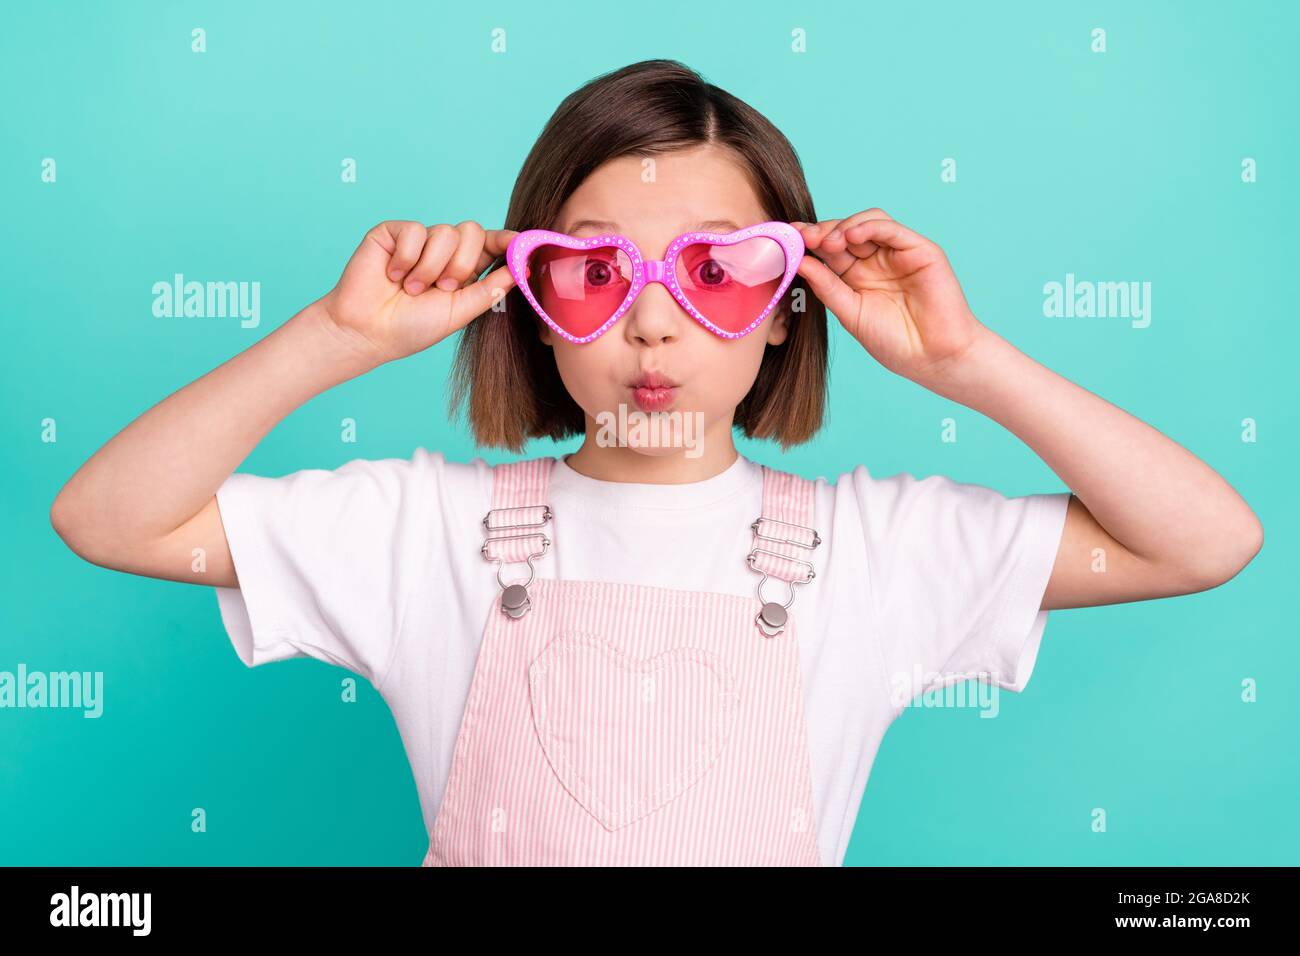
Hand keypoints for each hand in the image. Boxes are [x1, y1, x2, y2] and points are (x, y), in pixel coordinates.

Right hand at [317, 220, 517, 365]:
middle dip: (463, 263)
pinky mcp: (394, 232)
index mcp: (465, 269)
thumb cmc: (411, 327)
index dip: (508, 241)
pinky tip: (393, 276)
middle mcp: (444, 251)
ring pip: (445, 232)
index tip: (522, 245)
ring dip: (431, 268)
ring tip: (412, 289)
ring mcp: (419, 240)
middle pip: (472, 231)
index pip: (492, 244)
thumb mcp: (460, 311)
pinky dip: (407, 259)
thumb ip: (490, 288)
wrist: (367, 331)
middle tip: (443, 288)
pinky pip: (415, 231)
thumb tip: (522, 268)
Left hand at [793, 210, 985, 384]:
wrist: (932, 358)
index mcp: (856, 276)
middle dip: (822, 231)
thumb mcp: (850, 312)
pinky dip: (870, 227)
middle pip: (845, 231)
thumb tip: (800, 262)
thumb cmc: (894, 342)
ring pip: (868, 223)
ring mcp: (898, 253)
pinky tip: (851, 236)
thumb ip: (827, 286)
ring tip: (827, 242)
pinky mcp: (920, 250)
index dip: (809, 241)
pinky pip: (892, 229)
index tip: (787, 239)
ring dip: (843, 227)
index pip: (829, 249)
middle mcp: (876, 260)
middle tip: (803, 237)